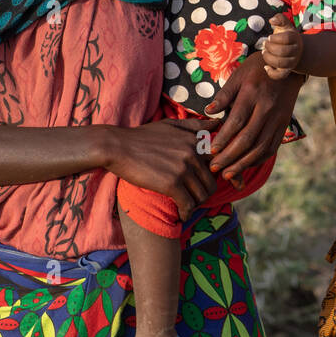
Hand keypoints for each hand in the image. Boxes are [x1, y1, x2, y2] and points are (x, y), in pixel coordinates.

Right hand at [101, 118, 219, 220]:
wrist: (117, 147)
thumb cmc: (142, 137)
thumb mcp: (170, 125)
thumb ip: (195, 126)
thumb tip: (218, 122)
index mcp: (195, 141)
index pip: (218, 163)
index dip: (217, 177)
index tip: (206, 186)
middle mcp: (192, 153)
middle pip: (211, 183)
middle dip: (204, 194)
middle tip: (193, 199)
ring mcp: (183, 168)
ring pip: (202, 195)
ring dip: (195, 205)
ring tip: (186, 206)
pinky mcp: (171, 183)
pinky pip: (188, 204)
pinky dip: (186, 212)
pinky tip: (181, 214)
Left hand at [203, 51, 303, 181]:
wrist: (289, 67)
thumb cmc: (257, 69)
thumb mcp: (238, 75)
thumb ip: (224, 95)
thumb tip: (208, 111)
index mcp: (252, 94)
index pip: (237, 121)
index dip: (224, 138)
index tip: (211, 151)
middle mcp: (266, 108)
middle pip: (248, 138)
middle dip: (230, 157)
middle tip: (215, 168)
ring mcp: (277, 118)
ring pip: (260, 147)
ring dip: (243, 163)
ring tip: (228, 173)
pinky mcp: (284, 125)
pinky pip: (271, 147)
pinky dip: (258, 159)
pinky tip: (245, 165)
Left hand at [261, 13, 301, 78]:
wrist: (296, 50)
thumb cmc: (286, 36)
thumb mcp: (285, 25)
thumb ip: (280, 18)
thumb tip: (271, 20)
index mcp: (295, 38)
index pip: (287, 38)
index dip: (276, 38)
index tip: (269, 37)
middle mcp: (296, 51)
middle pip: (283, 51)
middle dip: (269, 47)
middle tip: (264, 44)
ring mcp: (292, 62)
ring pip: (280, 63)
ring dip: (268, 58)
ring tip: (264, 52)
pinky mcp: (287, 71)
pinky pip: (280, 76)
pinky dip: (271, 73)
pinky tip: (266, 67)